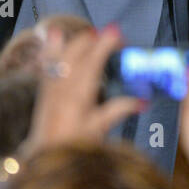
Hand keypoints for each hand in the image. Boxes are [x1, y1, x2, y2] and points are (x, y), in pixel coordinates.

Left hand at [20, 25, 141, 158]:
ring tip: (91, 33)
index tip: (118, 33)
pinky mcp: (45, 88)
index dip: (106, 44)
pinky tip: (55, 34)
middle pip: (78, 51)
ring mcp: (52, 85)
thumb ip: (120, 110)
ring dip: (77, 40)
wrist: (46, 155)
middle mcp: (63, 85)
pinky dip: (53, 46)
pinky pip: (48, 61)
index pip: (94, 60)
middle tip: (114, 39)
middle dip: (96, 39)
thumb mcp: (101, 128)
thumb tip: (143, 101)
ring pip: (63, 53)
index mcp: (79, 94)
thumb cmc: (75, 145)